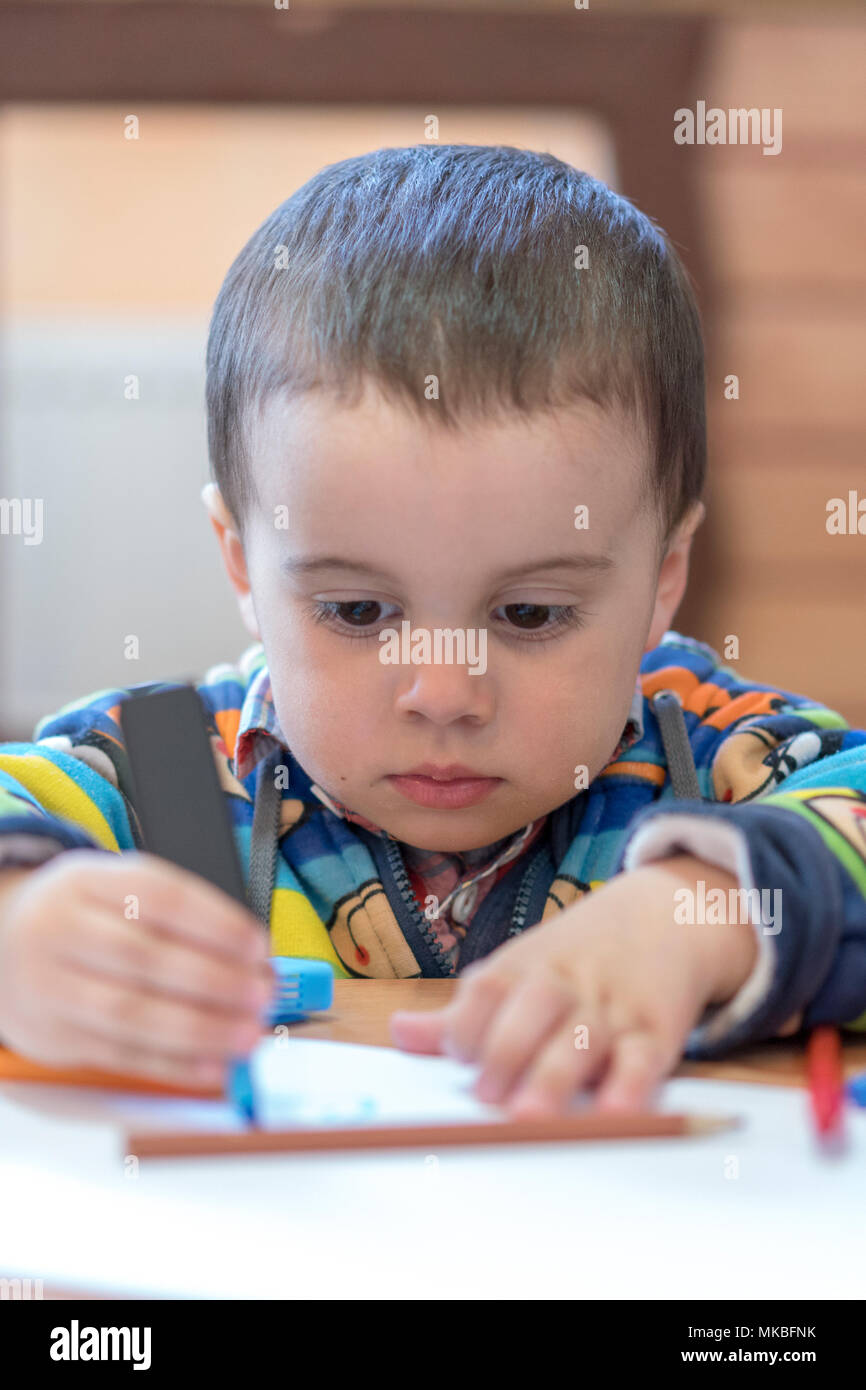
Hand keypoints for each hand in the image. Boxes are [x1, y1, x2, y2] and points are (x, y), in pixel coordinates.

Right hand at [0, 849, 274, 1087]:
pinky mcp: (51, 1036)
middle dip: (216, 981)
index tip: (259, 947)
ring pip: (131, 1013)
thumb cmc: (85, 917)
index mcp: (86, 881)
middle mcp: (61, 930)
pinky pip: (119, 1055)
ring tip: (248, 1035)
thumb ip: (178, 915)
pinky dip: (172, 1065)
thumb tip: (251, 960)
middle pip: (146, 958)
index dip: (216, 923)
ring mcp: (50, 986)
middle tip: (263, 994)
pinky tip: (213, 1067)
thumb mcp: (116, 889)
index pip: (159, 897)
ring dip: (201, 1029)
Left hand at [390, 855, 757, 1115]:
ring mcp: (610, 1007)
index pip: (486, 990)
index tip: (460, 1057)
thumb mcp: (515, 971)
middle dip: (507, 1053)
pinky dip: (630, 1085)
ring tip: (531, 1116)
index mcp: (522, 969)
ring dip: (555, 1077)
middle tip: (488, 1098)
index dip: (467, 1025)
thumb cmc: (572, 960)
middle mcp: (564, 985)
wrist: (661, 917)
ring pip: (582, 1039)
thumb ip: (462, 1014)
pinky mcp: (656, 1032)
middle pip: (531, 1011)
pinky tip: (615, 1111)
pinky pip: (643, 1059)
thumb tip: (398, 1034)